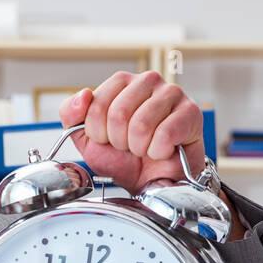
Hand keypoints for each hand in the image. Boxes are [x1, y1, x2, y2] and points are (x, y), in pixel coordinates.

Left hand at [58, 71, 205, 195]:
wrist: (149, 181)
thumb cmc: (122, 158)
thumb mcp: (86, 138)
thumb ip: (71, 114)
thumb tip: (83, 95)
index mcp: (121, 83)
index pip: (96, 103)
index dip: (98, 131)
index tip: (108, 139)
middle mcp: (148, 80)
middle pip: (118, 113)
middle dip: (119, 141)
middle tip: (129, 146)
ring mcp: (172, 93)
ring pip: (141, 124)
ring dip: (139, 148)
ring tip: (145, 147)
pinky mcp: (191, 112)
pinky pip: (165, 134)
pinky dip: (159, 151)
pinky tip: (163, 150)